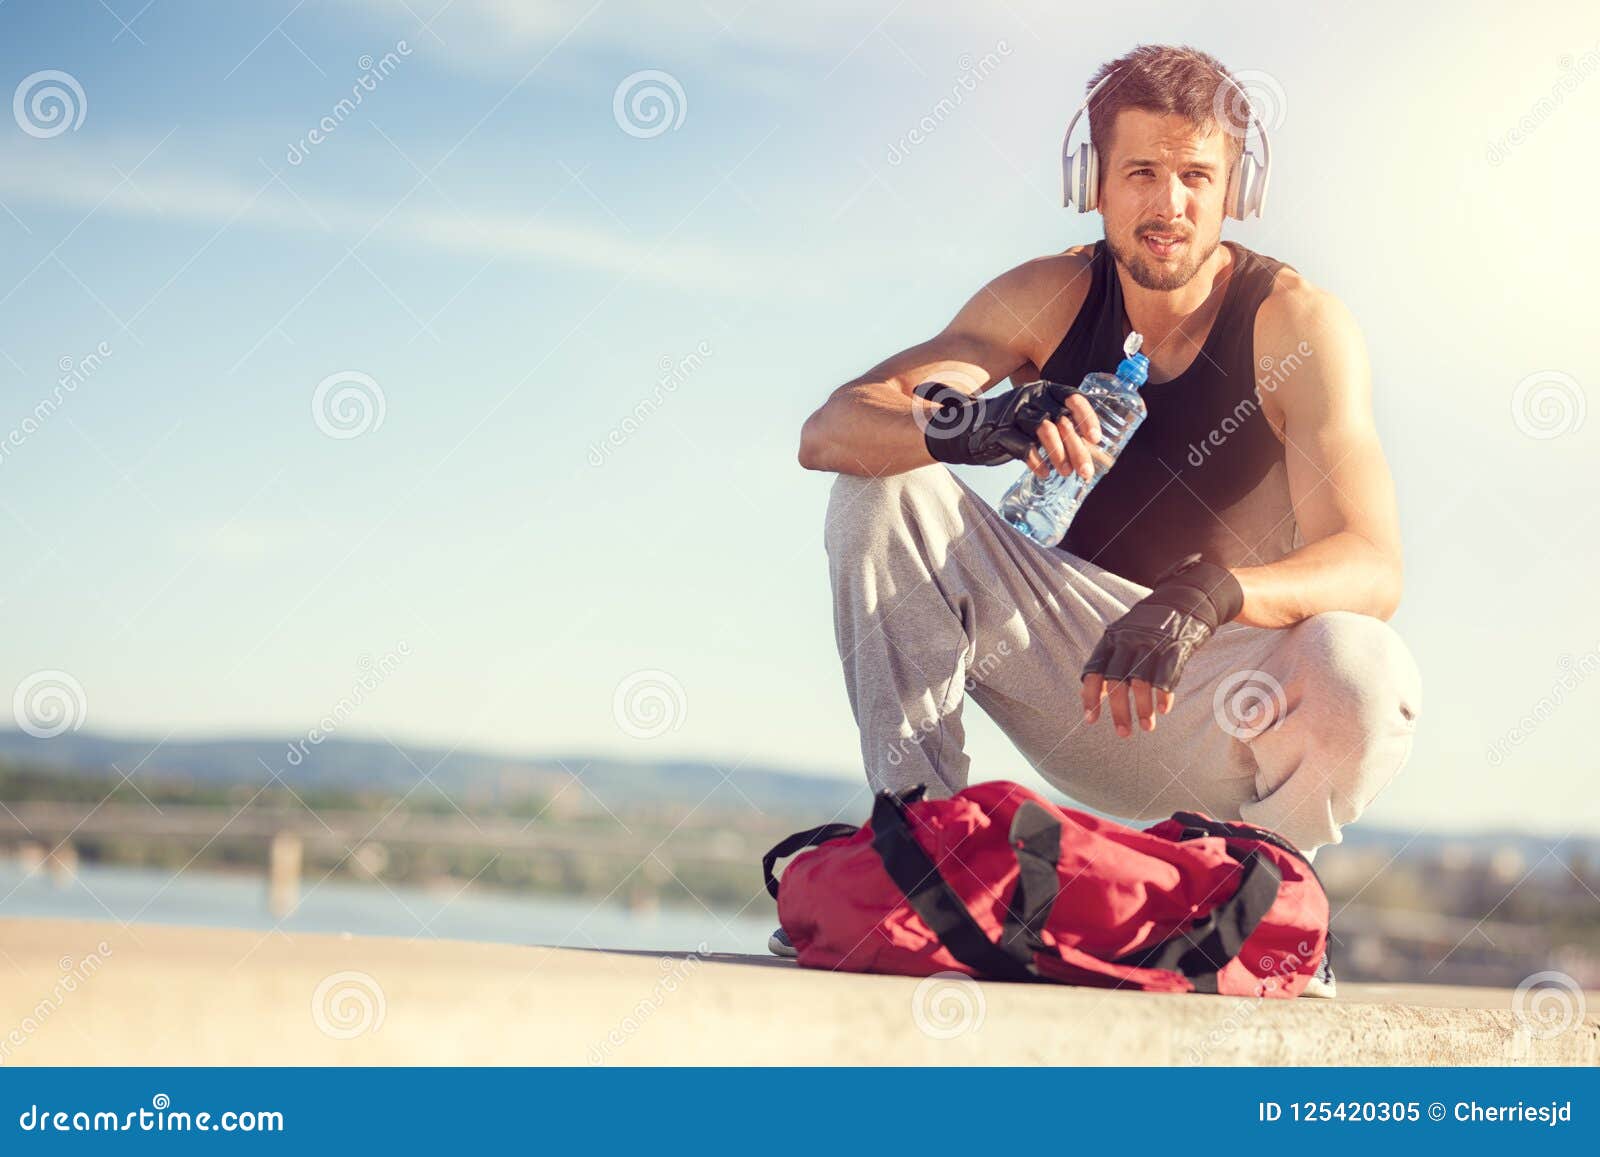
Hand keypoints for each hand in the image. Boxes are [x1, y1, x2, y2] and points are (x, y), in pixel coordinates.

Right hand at [915, 379, 1101, 475]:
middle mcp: (1030, 396)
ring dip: (1059, 454)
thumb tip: (1096, 453)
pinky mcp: (998, 430)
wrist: (965, 432)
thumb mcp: (1037, 423)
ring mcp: (1012, 411)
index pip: (1072, 397)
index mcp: (1043, 390)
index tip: (1096, 439)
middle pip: (1061, 419)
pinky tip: (1044, 473)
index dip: (1087, 417)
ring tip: (1066, 473)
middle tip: (1086, 471)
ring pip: (1044, 429)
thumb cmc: (1010, 429)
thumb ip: (1062, 431)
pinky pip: (1023, 446)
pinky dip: (1036, 461)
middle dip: (1077, 447)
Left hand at [1080, 555, 1243, 736]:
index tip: (1091, 720)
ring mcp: (1152, 642)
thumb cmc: (1151, 625)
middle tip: (1124, 734)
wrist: (1185, 598)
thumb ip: (1109, 661)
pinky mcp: (1176, 646)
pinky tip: (1163, 710)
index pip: (1094, 670)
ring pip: (1141, 682)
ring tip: (1147, 727)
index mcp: (1112, 638)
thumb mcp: (1124, 635)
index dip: (1091, 697)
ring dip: (1143, 709)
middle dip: (1119, 711)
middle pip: (1117, 681)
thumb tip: (1095, 695)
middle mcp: (1128, 640)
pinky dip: (1164, 695)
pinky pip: (1167, 676)